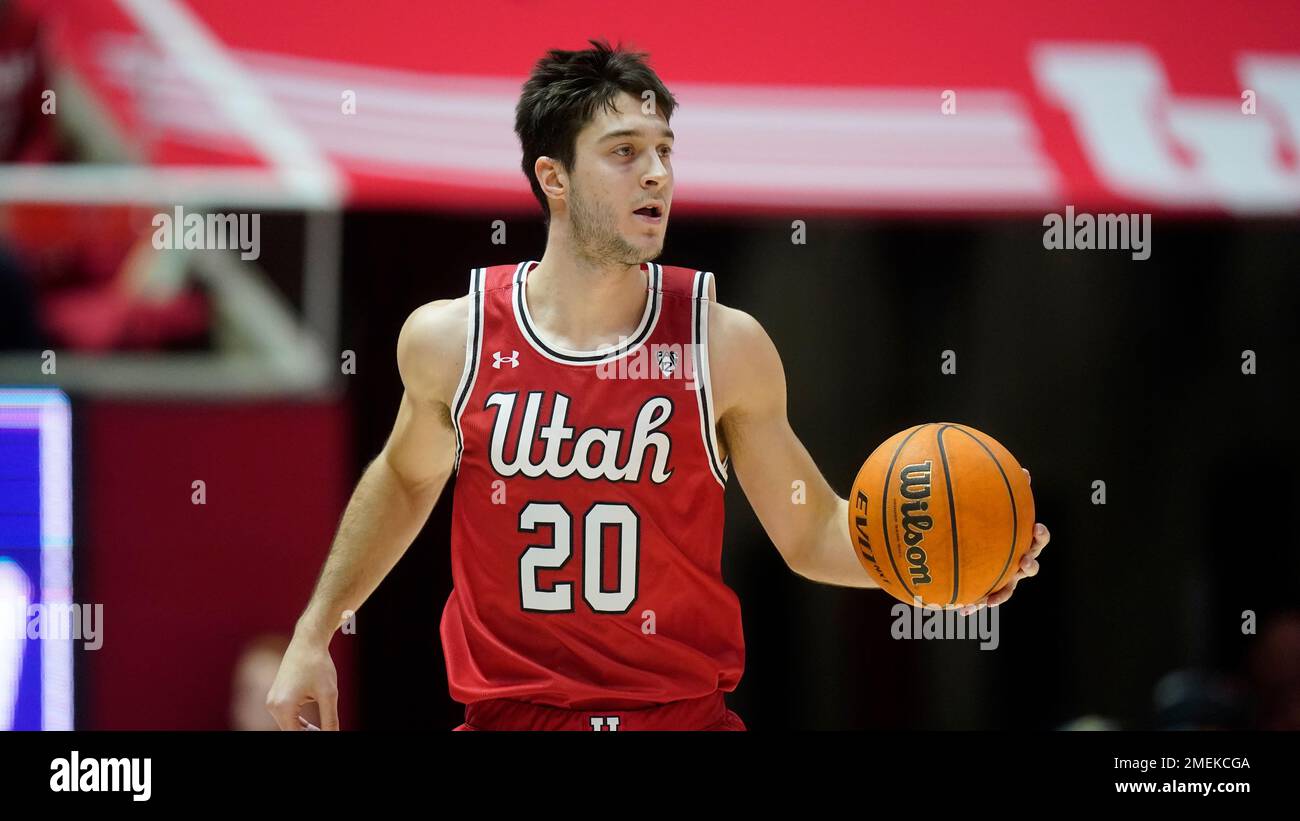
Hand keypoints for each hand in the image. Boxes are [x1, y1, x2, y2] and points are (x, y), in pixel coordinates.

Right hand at [265, 633, 339, 730]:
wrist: (307, 641)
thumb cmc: (318, 664)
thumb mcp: (329, 694)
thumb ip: (330, 720)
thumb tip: (333, 734)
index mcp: (282, 707)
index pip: (295, 735)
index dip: (311, 736)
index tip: (326, 732)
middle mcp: (272, 706)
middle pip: (290, 731)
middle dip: (307, 733)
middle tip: (327, 731)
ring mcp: (272, 701)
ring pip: (288, 725)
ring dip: (303, 730)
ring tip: (323, 730)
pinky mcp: (276, 696)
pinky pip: (286, 716)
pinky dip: (298, 723)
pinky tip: (313, 726)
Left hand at [958, 467, 1049, 615]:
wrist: (971, 546)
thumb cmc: (988, 522)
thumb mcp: (994, 505)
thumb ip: (1008, 491)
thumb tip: (1023, 470)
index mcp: (1023, 541)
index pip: (1038, 538)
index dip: (1041, 535)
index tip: (1036, 528)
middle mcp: (1018, 562)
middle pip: (1030, 566)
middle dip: (1029, 565)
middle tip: (1025, 561)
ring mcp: (1005, 578)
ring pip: (1008, 588)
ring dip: (1003, 594)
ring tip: (993, 599)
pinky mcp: (988, 589)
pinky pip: (983, 598)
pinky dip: (976, 604)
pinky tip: (964, 609)